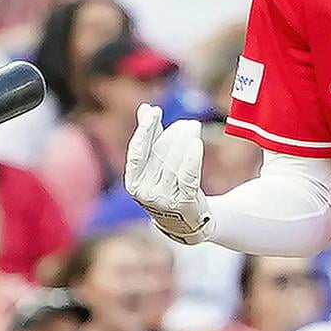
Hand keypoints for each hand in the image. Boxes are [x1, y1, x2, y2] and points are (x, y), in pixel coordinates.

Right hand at [124, 101, 210, 244]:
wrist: (186, 222)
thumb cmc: (168, 187)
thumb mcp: (155, 165)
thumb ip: (150, 138)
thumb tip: (144, 108)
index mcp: (133, 182)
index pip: (137, 151)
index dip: (145, 130)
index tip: (155, 111)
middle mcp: (145, 192)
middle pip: (159, 155)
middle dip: (173, 135)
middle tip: (188, 123)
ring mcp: (163, 200)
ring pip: (174, 163)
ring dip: (185, 141)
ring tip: (194, 127)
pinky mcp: (183, 204)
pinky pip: (188, 177)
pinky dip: (193, 158)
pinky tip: (197, 143)